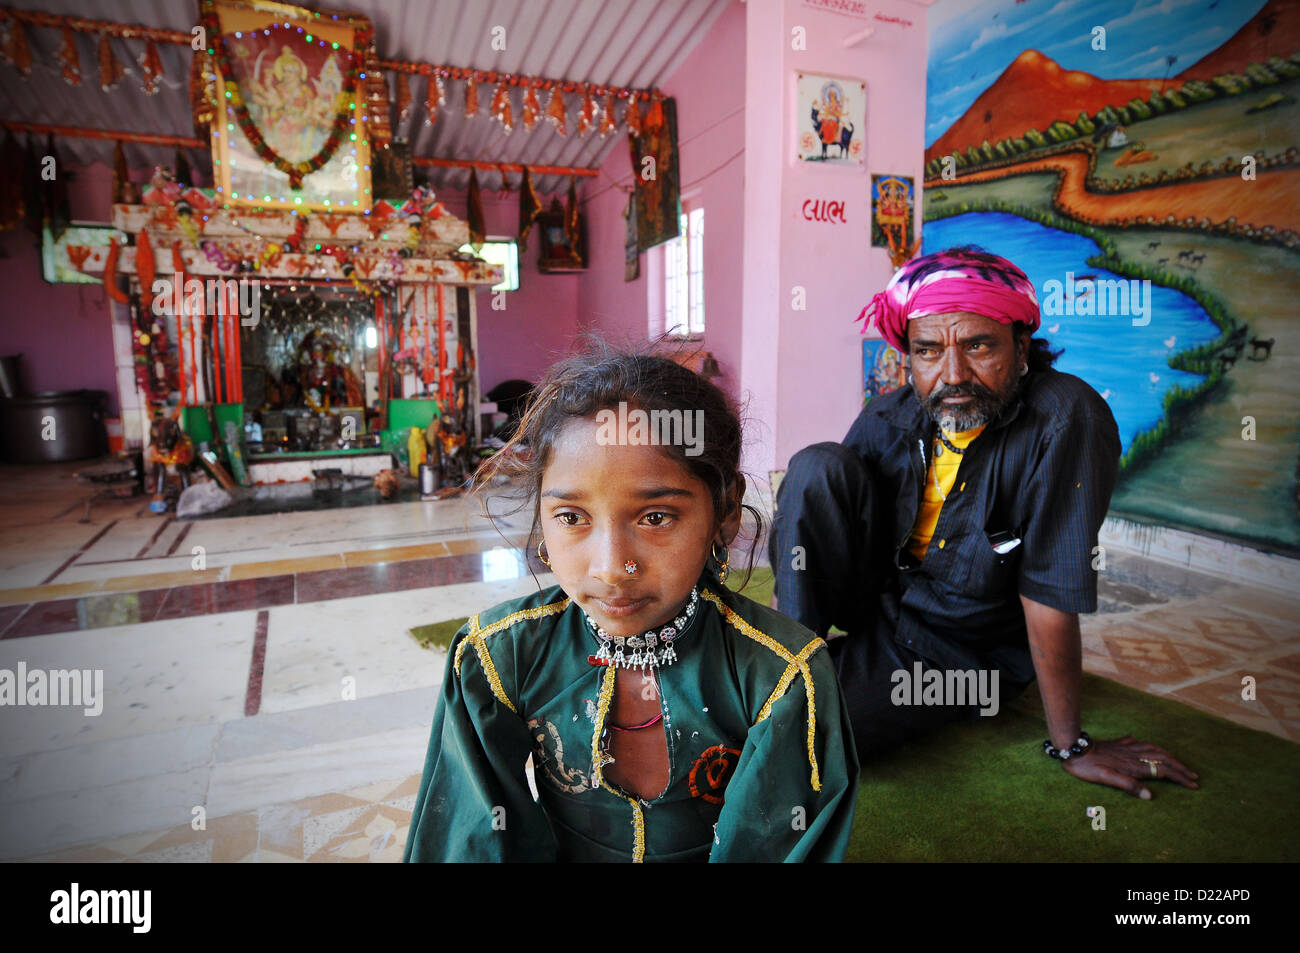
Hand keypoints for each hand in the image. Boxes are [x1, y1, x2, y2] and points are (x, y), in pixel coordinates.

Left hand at [1061, 735, 1198, 798]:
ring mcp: (1127, 747)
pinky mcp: (1119, 743)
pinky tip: (1148, 747)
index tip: (1193, 785)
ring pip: (1154, 750)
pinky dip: (1150, 746)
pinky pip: (1140, 743)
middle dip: (1180, 768)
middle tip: (1194, 776)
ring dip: (1169, 757)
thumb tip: (1150, 796)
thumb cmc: (1088, 767)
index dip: (1179, 778)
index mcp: (1134, 766)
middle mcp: (1134, 755)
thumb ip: (1129, 786)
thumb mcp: (1107, 779)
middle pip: (1163, 760)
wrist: (1074, 748)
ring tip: (1179, 763)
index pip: (1163, 772)